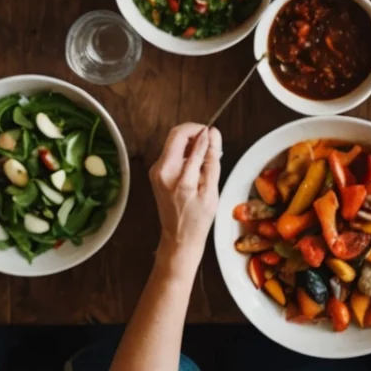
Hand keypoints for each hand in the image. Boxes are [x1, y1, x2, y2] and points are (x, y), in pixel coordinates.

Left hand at [149, 124, 221, 266]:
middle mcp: (160, 170)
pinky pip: (171, 153)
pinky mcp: (156, 173)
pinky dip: (186, 153)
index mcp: (174, 175)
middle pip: (175, 134)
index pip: (185, 137)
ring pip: (173, 142)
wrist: (178, 238)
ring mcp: (155, 171)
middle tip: (210, 143)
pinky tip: (196, 166)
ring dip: (191, 143)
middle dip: (195, 133)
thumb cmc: (197, 219)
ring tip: (206, 159)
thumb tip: (212, 134)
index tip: (215, 135)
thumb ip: (211, 159)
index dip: (203, 132)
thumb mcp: (210, 190)